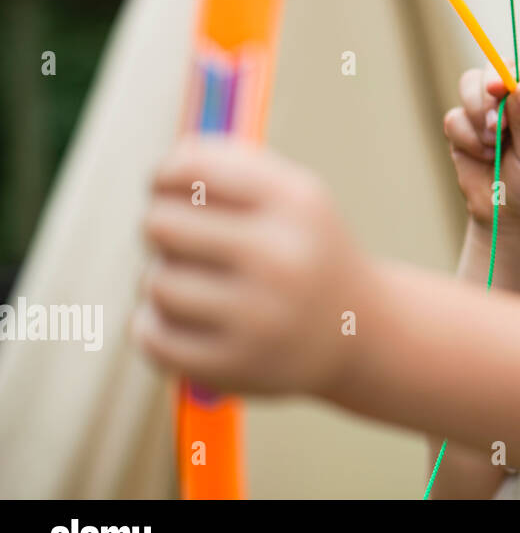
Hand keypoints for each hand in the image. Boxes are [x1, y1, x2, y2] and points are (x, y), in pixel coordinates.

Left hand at [134, 135, 375, 397]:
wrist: (357, 330)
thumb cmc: (305, 249)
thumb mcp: (292, 195)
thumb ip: (227, 166)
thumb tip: (162, 169)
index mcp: (296, 204)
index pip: (191, 169)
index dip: (165, 176)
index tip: (169, 189)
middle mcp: (282, 258)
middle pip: (161, 224)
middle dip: (163, 228)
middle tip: (185, 240)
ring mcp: (259, 318)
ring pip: (155, 282)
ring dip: (165, 280)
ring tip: (199, 285)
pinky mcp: (234, 366)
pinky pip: (150, 335)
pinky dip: (155, 326)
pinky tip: (189, 320)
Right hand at [443, 61, 519, 294]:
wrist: (509, 219)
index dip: (510, 75)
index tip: (497, 90)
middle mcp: (518, 99)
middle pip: (493, 69)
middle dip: (486, 97)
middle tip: (495, 130)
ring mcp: (489, 111)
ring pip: (468, 86)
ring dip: (476, 118)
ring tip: (493, 147)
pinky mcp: (465, 128)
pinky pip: (453, 117)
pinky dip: (465, 138)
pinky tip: (483, 157)